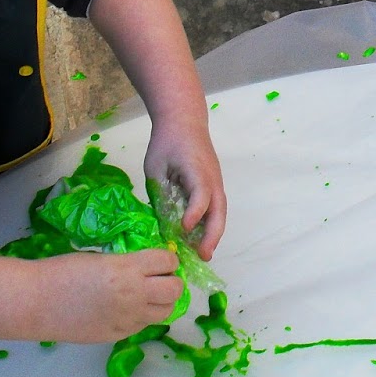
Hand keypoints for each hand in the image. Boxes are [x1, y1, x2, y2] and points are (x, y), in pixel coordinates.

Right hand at [33, 249, 183, 341]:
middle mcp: (134, 294)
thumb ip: (127, 265)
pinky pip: (143, 325)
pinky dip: (143, 316)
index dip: (168, 260)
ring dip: (163, 302)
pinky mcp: (118, 335)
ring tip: (149, 295)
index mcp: (128, 269)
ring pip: (166, 312)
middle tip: (160, 278)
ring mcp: (127, 318)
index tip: (162, 261)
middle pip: (175, 290)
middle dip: (172, 282)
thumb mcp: (101, 259)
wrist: (37, 302)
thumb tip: (147, 268)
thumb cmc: (63, 271)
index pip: (168, 262)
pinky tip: (129, 309)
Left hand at [144, 116, 226, 258]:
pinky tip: (201, 238)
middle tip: (202, 256)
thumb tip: (162, 223)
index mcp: (196, 169)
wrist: (184, 121)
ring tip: (204, 253)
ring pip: (220, 211)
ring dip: (214, 233)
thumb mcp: (155, 167)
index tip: (183, 229)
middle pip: (219, 209)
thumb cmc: (166, 142)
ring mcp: (216, 181)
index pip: (201, 194)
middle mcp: (212, 178)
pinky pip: (216, 206)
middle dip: (211, 234)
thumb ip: (160, 194)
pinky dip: (212, 223)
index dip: (194, 213)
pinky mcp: (214, 184)